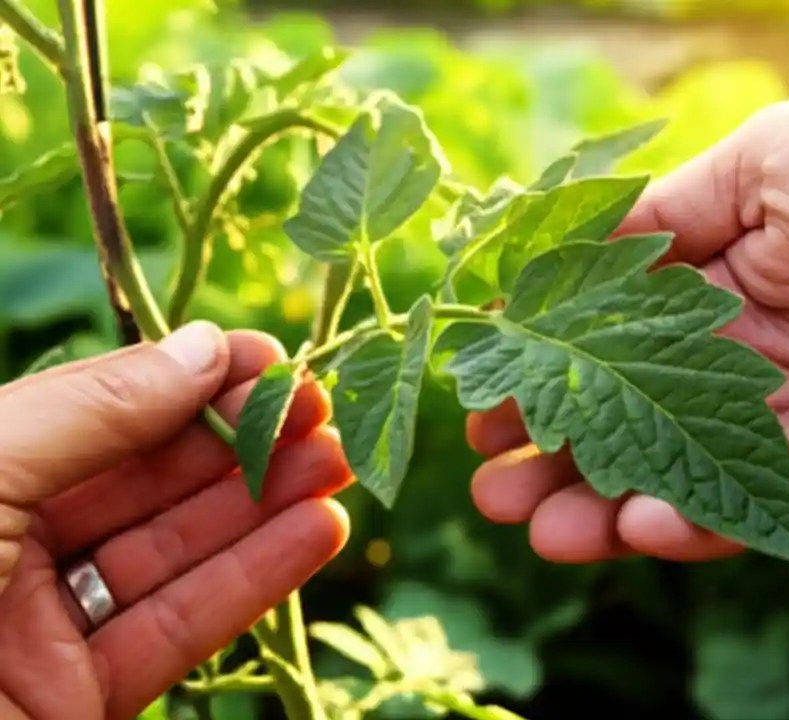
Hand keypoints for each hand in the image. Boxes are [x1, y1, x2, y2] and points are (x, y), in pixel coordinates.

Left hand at [0, 322, 351, 718]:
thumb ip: (91, 412)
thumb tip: (202, 348)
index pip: (88, 411)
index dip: (181, 378)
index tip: (269, 357)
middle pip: (139, 479)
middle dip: (235, 438)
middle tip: (322, 409)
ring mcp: (34, 631)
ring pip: (170, 552)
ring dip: (263, 504)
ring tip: (337, 463)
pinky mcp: (76, 702)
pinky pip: (179, 629)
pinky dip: (255, 580)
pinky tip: (317, 532)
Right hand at [463, 85, 788, 563]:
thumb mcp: (766, 161)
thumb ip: (671, 213)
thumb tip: (575, 250)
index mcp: (721, 290)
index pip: (612, 348)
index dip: (548, 376)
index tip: (483, 399)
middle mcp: (748, 366)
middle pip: (636, 428)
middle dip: (560, 460)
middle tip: (490, 488)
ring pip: (687, 482)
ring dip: (609, 510)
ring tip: (539, 529)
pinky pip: (768, 510)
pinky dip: (704, 527)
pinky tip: (641, 525)